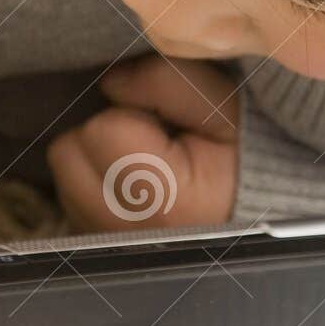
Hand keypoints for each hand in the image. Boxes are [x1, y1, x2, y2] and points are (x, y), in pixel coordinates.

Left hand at [47, 55, 239, 231]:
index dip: (132, 112)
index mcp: (164, 201)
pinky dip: (92, 180)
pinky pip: (69, 194)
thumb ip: (167, 81)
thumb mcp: (224, 105)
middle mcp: (127, 232)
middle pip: (69, 153)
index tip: (166, 125)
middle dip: (102, 133)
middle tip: (150, 140)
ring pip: (64, 173)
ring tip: (144, 160)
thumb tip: (110, 82)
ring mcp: (108, 243)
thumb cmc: (245, 153)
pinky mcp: (97, 243)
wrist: (260, 206)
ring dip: (95, 156)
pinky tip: (133, 179)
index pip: (102, 131)